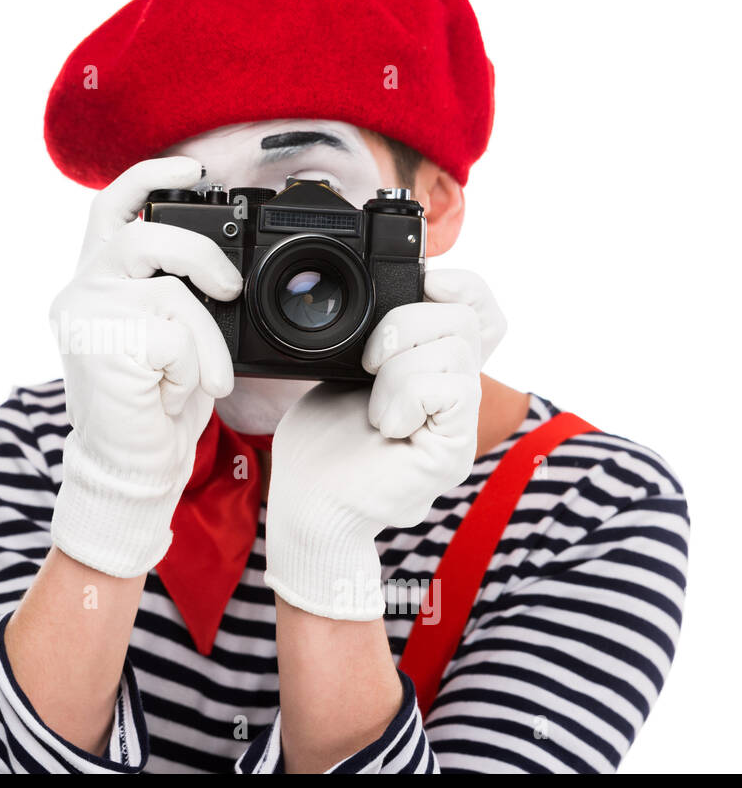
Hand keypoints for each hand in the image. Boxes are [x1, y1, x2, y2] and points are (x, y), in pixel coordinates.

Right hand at [48, 157, 243, 577]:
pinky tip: (171, 393)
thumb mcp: (170, 335)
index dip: (151, 177)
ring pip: (170, 292)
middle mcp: (80, 290)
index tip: (195, 169)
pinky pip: (174, 335)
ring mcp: (85, 314)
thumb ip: (176, 291)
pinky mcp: (100, 343)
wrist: (130, 466)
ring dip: (205, 338)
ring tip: (206, 376)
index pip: (112, 207)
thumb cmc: (153, 404)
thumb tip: (222, 270)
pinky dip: (191, 367)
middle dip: (202, 256)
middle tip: (230, 288)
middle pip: (145, 237)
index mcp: (95, 281)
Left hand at [263, 269, 502, 618]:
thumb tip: (392, 303)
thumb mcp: (340, 371)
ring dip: (398, 368)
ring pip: (456, 349)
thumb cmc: (319, 448)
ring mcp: (458, 425)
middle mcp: (454, 396)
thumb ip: (375, 338)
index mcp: (431, 372)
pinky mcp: (453, 451)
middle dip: (406, 322)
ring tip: (374, 409)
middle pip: (468, 318)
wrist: (307, 505)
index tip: (422, 283)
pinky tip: (386, 425)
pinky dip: (407, 394)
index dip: (462, 287)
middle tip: (368, 363)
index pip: (480, 313)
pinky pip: (453, 389)